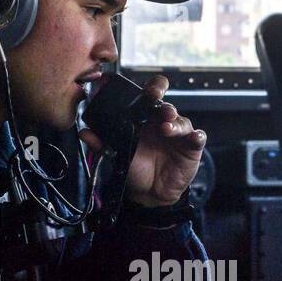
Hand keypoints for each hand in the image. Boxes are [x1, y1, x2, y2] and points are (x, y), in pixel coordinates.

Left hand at [78, 75, 206, 207]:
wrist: (148, 192)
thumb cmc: (135, 166)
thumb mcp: (116, 154)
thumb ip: (101, 143)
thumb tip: (83, 132)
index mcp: (146, 117)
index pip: (152, 94)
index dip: (152, 88)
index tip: (146, 91)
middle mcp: (163, 121)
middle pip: (167, 103)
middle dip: (163, 101)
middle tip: (156, 101)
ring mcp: (179, 134)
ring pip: (180, 121)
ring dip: (174, 122)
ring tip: (166, 127)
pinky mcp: (191, 148)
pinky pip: (198, 138)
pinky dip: (197, 136)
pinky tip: (193, 137)